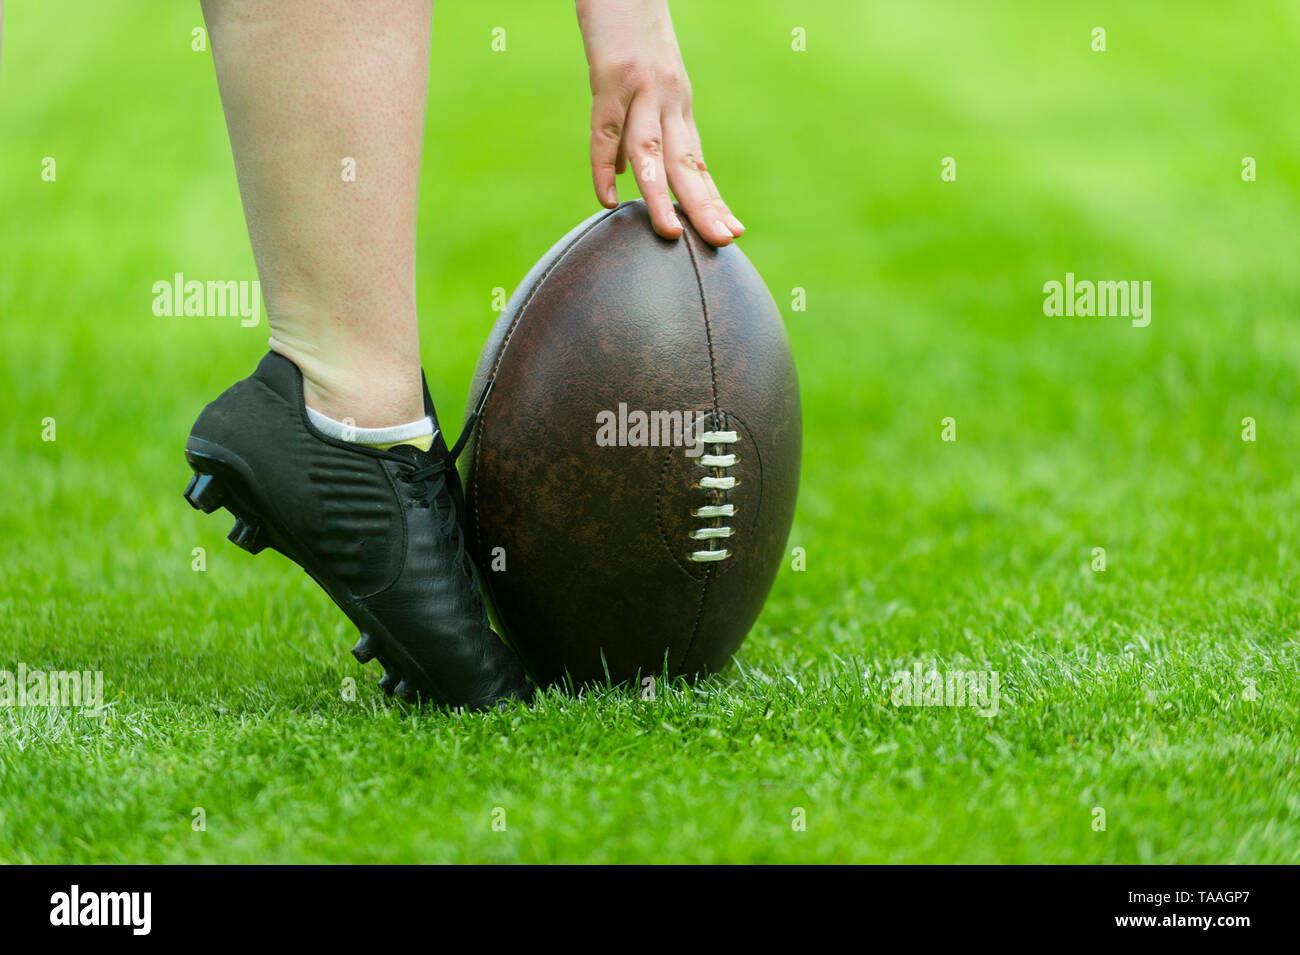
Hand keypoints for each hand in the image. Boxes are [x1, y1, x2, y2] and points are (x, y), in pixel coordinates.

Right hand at [575, 0, 743, 246]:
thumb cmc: (629, 28)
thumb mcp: (641, 81)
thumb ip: (638, 128)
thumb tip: (627, 175)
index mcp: (676, 106)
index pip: (696, 162)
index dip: (711, 199)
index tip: (731, 232)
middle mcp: (668, 101)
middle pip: (686, 163)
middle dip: (704, 206)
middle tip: (723, 242)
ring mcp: (640, 89)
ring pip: (651, 151)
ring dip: (661, 193)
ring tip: (671, 231)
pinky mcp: (611, 76)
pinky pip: (606, 129)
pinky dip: (604, 166)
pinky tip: (608, 199)